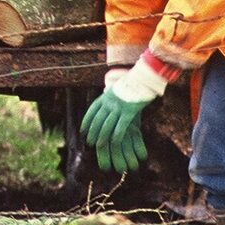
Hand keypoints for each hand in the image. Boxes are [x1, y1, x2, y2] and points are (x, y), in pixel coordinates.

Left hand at [81, 54, 171, 172]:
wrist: (142, 79)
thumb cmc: (130, 86)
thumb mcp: (115, 90)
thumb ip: (109, 99)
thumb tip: (105, 106)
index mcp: (104, 97)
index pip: (92, 111)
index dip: (86, 122)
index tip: (82, 131)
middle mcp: (109, 102)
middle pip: (97, 120)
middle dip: (92, 132)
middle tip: (89, 142)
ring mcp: (118, 107)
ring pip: (107, 125)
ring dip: (102, 136)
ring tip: (99, 145)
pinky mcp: (129, 111)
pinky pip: (121, 126)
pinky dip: (116, 135)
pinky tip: (114, 142)